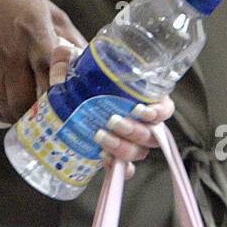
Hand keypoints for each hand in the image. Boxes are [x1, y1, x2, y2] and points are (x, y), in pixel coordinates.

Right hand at [0, 0, 86, 122]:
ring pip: (8, 110)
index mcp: (34, 34)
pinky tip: (10, 101)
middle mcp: (10, 54)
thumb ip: (70, 37)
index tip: (66, 103)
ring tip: (29, 106)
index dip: (59, 98)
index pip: (50, 78)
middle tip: (47, 110)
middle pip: (26, 102)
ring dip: (22, 114)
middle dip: (40, 112)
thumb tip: (89, 61)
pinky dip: (3, 111)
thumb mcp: (47, 9)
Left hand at [48, 42, 173, 178]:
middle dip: (135, 130)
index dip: (160, 112)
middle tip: (113, 120)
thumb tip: (61, 67)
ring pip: (139, 151)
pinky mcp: (114, 154)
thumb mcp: (75, 62)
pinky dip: (119, 167)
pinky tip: (103, 159)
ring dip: (123, 147)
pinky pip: (125, 168)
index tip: (143, 109)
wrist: (68, 96)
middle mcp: (141, 121)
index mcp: (142, 97)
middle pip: (152, 135)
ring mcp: (128, 140)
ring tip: (100, 136)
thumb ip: (66, 59)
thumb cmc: (83, 76)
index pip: (165, 108)